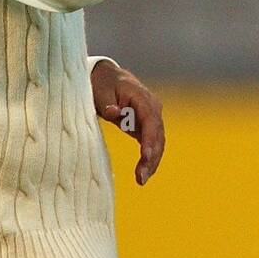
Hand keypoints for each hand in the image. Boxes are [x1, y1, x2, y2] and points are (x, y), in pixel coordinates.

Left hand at [91, 60, 165, 185]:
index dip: (150, 140)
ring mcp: (152, 116)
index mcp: (142, 98)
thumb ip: (109, 104)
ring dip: (152, 161)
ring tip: (141, 180)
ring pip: (158, 142)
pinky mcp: (147, 125)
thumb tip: (114, 112)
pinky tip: (144, 173)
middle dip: (152, 157)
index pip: (150, 121)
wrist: (107, 77)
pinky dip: (150, 158)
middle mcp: (152, 107)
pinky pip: (152, 143)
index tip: (145, 157)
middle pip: (157, 134)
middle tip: (141, 178)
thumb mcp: (101, 93)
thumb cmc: (103, 85)